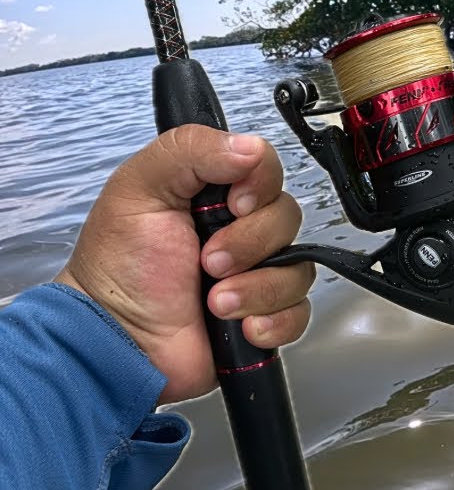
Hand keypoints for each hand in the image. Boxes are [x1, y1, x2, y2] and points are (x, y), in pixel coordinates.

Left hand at [55, 125, 315, 403]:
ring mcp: (255, 273)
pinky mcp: (265, 314)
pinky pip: (299, 312)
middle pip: (287, 219)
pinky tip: (240, 325)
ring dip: (256, 288)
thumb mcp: (139, 189)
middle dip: (249, 244)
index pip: (267, 169)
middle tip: (208, 262)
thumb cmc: (119, 268)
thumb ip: (190, 150)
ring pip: (297, 268)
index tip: (232, 205)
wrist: (117, 341)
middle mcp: (239, 229)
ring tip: (216, 303)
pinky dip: (273, 321)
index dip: (259, 186)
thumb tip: (251, 148)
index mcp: (213, 193)